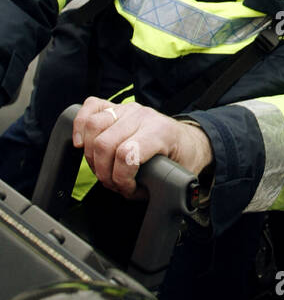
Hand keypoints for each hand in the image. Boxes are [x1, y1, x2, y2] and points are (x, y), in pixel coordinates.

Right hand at [72, 98, 213, 198]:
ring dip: (90, 154)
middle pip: (105, 143)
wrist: (188, 140)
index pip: (126, 153)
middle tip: (112, 183)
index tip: (127, 189)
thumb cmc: (182, 157)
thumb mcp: (178, 175)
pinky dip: (79, 124)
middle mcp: (142, 116)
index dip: (121, 178)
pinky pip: (91, 107)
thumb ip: (156, 187)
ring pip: (94, 126)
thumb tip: (130, 192)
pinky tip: (81, 143)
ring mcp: (128, 109)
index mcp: (160, 131)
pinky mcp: (116, 107)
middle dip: (103, 171)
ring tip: (101, 168)